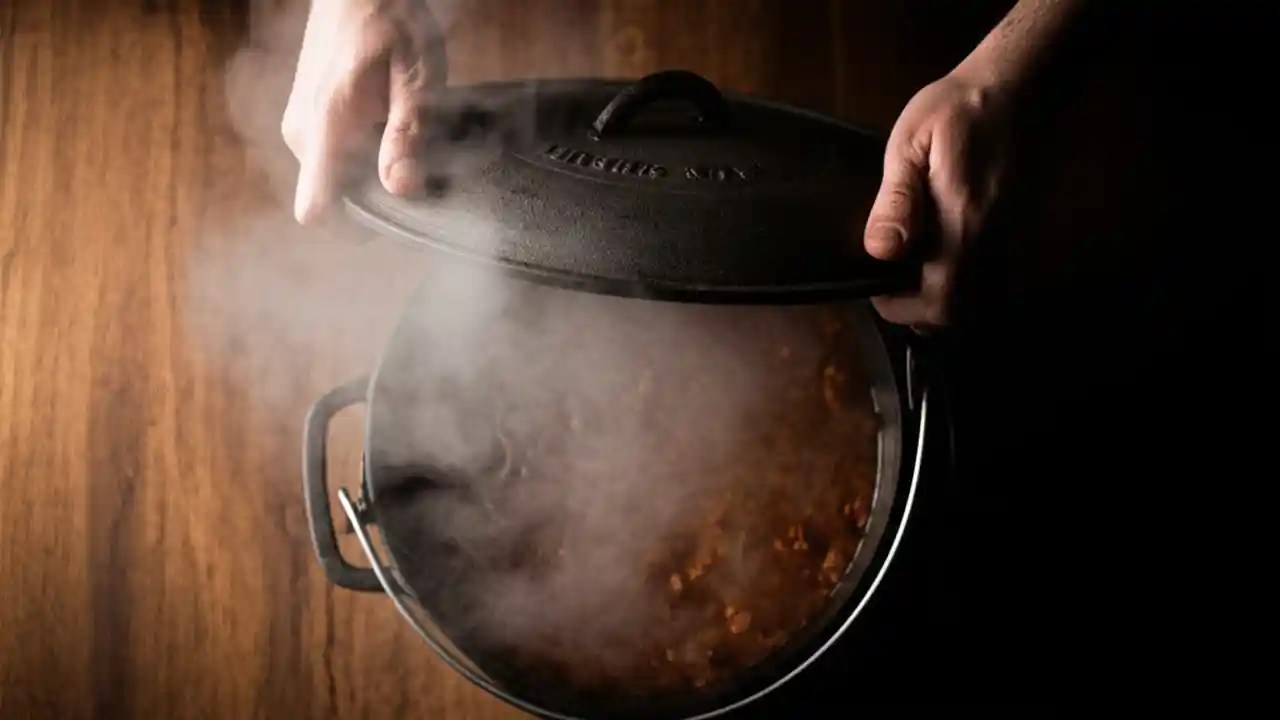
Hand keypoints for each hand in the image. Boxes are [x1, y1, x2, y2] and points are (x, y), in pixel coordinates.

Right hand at [281, 0, 442, 223]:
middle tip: (414, 160)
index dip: (355, 226)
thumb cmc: (388, 21)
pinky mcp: (303, 120)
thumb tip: (400, 188)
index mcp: (326, 126)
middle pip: (334, 198)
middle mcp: (302, 134)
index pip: (316, 209)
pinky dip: (359, 151)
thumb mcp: (416, 76)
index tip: (392, 212)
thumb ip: (408, 133)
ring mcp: (297, 127)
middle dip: (375, 192)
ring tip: (401, 133)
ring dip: (369, 169)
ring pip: (334, 179)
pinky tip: (385, 123)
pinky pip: (331, 158)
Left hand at [863, 72, 1009, 329]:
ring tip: (908, 270)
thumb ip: (896, 200)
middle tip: (888, 281)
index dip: (899, 306)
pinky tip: (934, 256)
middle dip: (916, 310)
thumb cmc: (957, 110)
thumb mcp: (911, 144)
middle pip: (956, 313)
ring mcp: (1007, 241)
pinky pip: (986, 281)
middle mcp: (991, 242)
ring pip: (973, 302)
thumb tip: (880, 250)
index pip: (938, 300)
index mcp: (963, 222)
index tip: (875, 283)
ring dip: (937, 299)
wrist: (1016, 88)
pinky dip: (958, 284)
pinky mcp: (1013, 234)